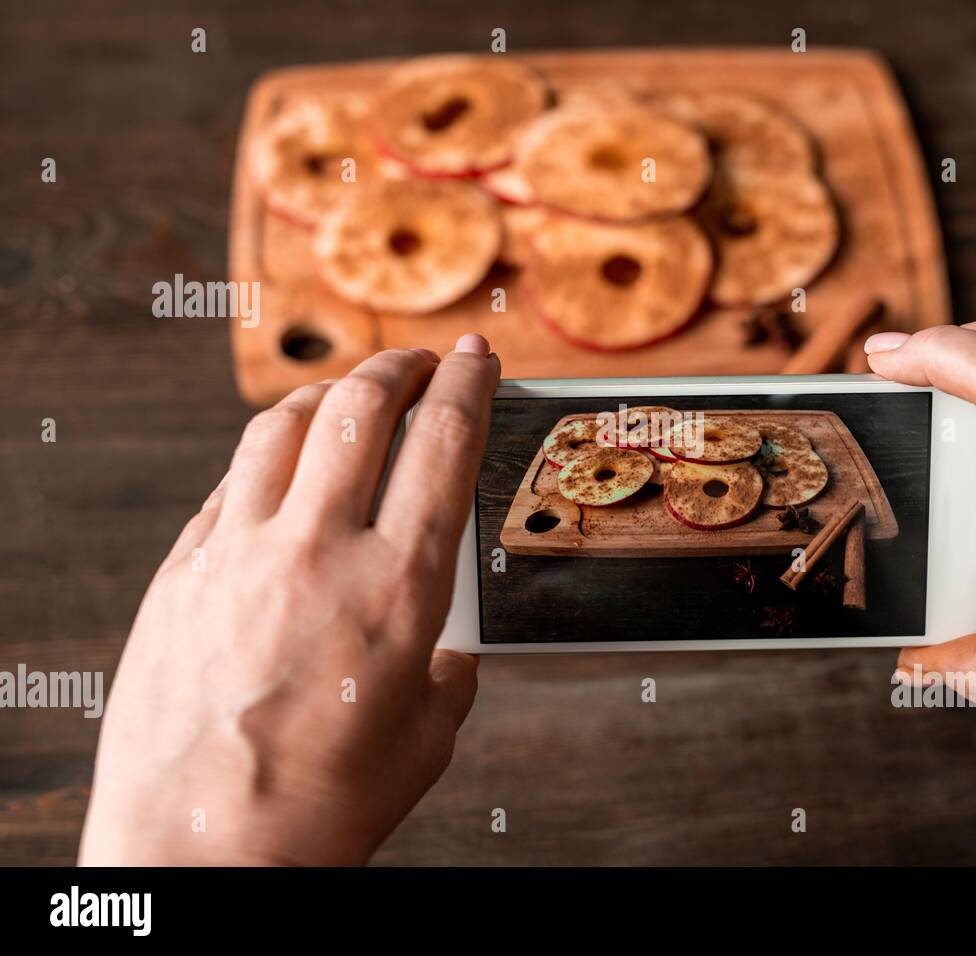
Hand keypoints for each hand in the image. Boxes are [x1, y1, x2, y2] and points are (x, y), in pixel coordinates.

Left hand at [79, 335, 499, 864]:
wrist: (202, 855)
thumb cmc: (319, 807)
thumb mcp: (425, 738)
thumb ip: (446, 675)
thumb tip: (444, 656)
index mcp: (397, 587)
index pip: (443, 442)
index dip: (467, 382)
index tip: (476, 358)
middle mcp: (318, 551)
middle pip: (362, 408)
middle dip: (398, 367)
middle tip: (417, 363)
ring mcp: (238, 555)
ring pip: (281, 426)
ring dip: (326, 395)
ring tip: (346, 396)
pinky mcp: (180, 575)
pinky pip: (227, 485)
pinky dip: (265, 458)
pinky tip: (278, 471)